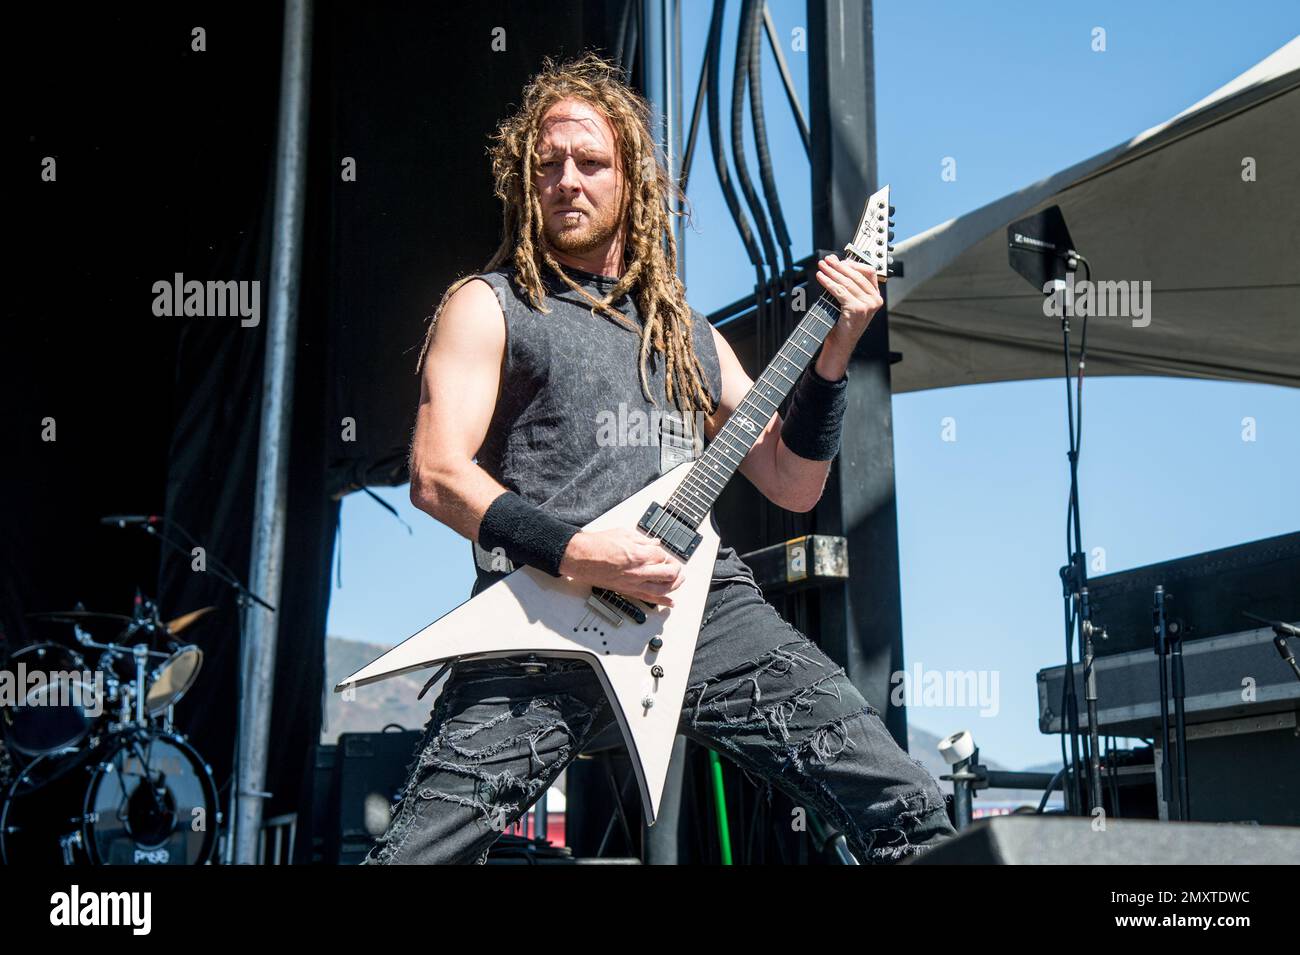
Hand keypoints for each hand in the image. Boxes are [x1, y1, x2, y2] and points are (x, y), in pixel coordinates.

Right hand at [559, 527, 685, 606]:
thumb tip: (654, 542)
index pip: (662, 556)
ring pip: (662, 589)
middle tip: (675, 565)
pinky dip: (662, 602)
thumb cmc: (597, 545)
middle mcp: (638, 571)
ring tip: (679, 580)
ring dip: (674, 585)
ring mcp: (633, 583)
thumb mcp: (623, 534)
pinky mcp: (626, 591)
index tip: (661, 551)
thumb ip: (642, 539)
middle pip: (668, 573)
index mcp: (638, 554)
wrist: (580, 557)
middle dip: (675, 569)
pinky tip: (670, 603)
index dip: (664, 553)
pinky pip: (648, 599)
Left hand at [814, 254, 882, 376]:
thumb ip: (846, 285)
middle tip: (827, 260)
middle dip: (839, 266)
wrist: (840, 344)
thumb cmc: (842, 324)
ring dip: (832, 272)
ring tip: (822, 267)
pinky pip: (840, 291)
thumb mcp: (848, 301)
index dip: (854, 264)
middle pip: (856, 275)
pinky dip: (828, 282)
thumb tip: (836, 264)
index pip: (869, 272)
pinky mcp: (857, 309)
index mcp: (875, 297)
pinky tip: (821, 278)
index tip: (840, 260)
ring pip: (847, 282)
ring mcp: (867, 305)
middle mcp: (874, 300)